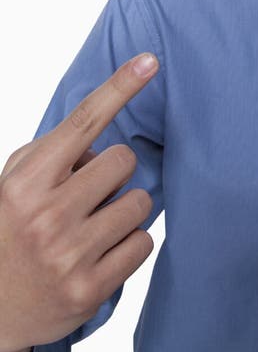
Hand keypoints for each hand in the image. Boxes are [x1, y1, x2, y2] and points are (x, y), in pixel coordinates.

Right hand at [0, 52, 159, 351]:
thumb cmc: (9, 232)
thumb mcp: (14, 184)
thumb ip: (53, 153)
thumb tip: (101, 142)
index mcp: (27, 181)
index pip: (84, 121)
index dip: (120, 86)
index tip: (150, 61)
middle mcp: (47, 214)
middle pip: (123, 161)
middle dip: (115, 172)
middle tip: (92, 192)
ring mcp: (69, 254)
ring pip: (140, 203)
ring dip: (126, 209)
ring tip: (95, 225)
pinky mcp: (90, 290)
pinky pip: (143, 244)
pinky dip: (130, 244)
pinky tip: (102, 252)